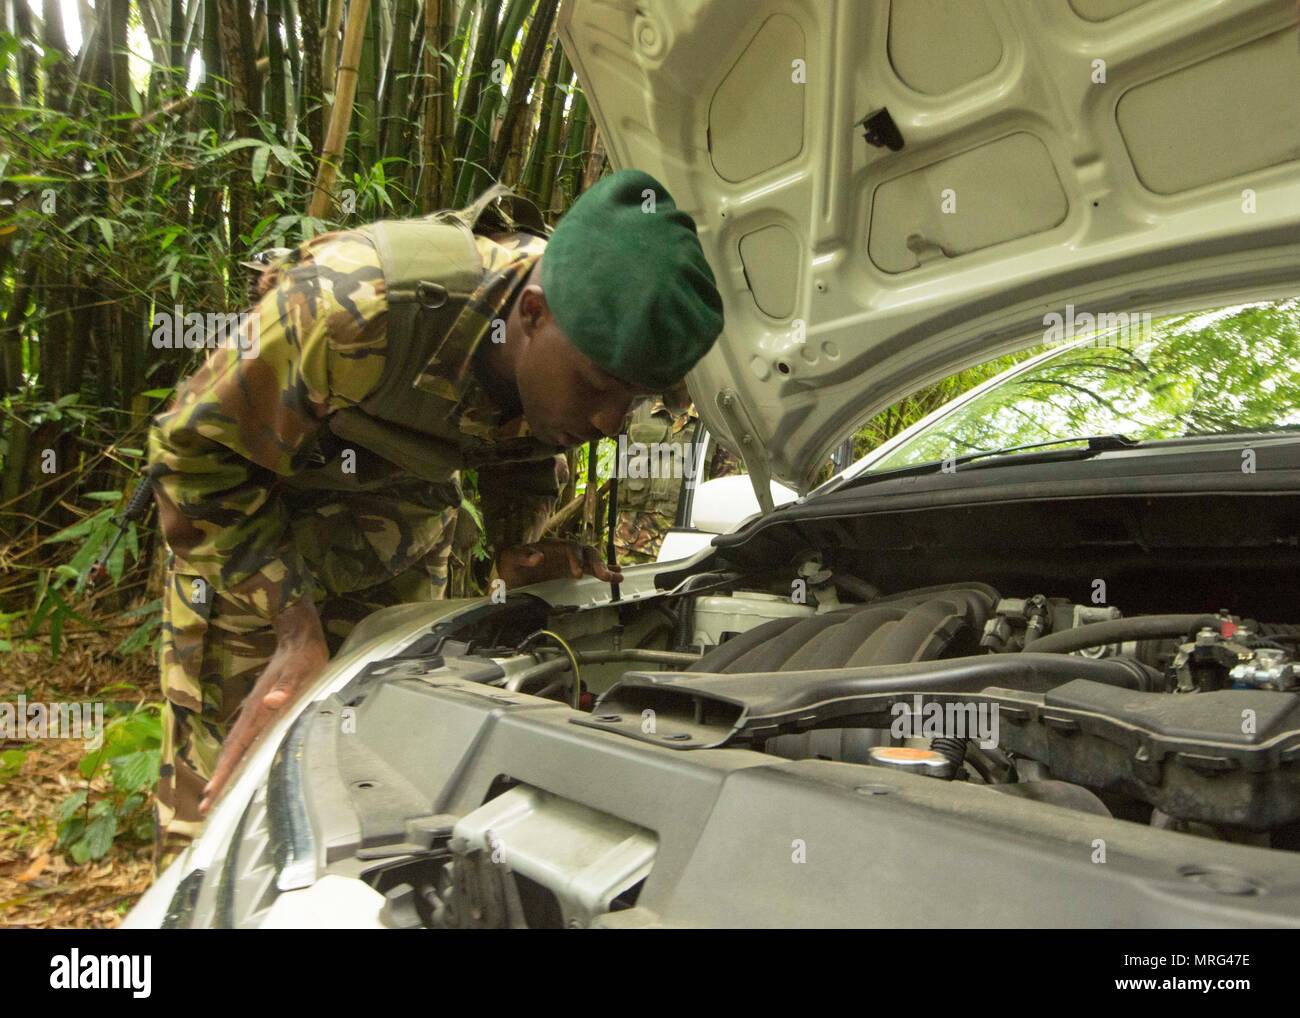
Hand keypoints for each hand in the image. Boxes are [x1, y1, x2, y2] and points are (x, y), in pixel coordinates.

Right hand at [199, 598, 329, 815]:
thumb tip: (271, 701)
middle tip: (205, 807)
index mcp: (259, 710)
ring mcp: (254, 711)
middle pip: (231, 751)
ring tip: (214, 794)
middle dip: (218, 778)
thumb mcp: (301, 669)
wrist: (297, 636)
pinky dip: (237, 756)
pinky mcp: (261, 709)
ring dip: (225, 769)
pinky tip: (239, 765)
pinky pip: (245, 738)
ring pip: (235, 745)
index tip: (211, 794)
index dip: (225, 771)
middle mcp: (252, 713)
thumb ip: (287, 685)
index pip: (238, 746)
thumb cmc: (303, 656)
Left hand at [497, 539, 623, 587]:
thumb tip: (538, 556)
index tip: (577, 573)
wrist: (511, 578)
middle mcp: (564, 552)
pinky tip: (616, 576)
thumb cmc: (511, 565)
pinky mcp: (573, 573)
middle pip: (586, 552)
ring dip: (604, 567)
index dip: (576, 558)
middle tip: (602, 576)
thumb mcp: (510, 559)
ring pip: (592, 560)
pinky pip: (591, 570)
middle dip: (596, 562)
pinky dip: (605, 572)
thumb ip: (522, 556)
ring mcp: (570, 562)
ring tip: (617, 576)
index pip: (569, 548)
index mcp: (552, 546)